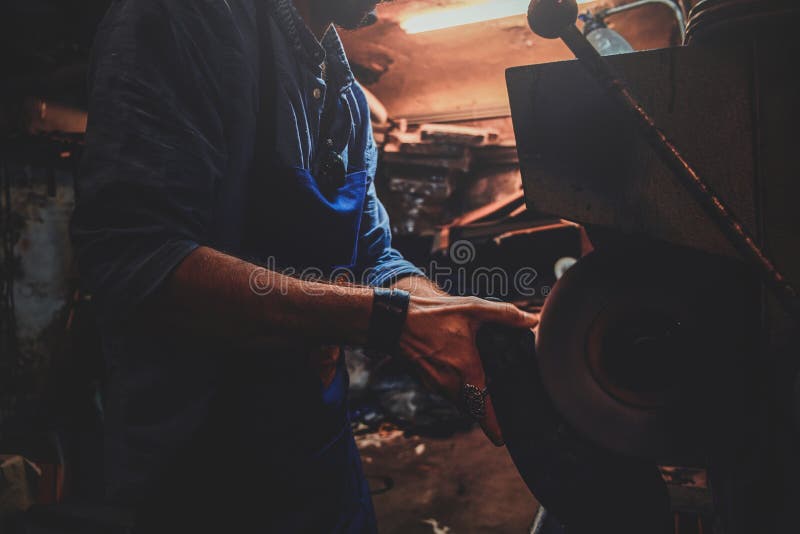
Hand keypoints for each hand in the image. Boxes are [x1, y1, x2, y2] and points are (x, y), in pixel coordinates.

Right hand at [397, 295, 538, 444]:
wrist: (393, 320)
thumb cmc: (431, 315)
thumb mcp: (472, 309)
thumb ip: (505, 314)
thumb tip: (532, 319)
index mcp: (467, 372)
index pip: (484, 411)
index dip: (495, 428)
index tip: (502, 439)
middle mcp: (451, 385)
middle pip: (474, 407)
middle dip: (487, 408)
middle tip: (502, 406)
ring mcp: (436, 385)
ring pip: (460, 400)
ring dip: (471, 397)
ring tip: (485, 385)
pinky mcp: (426, 381)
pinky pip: (448, 392)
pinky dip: (457, 388)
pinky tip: (462, 369)